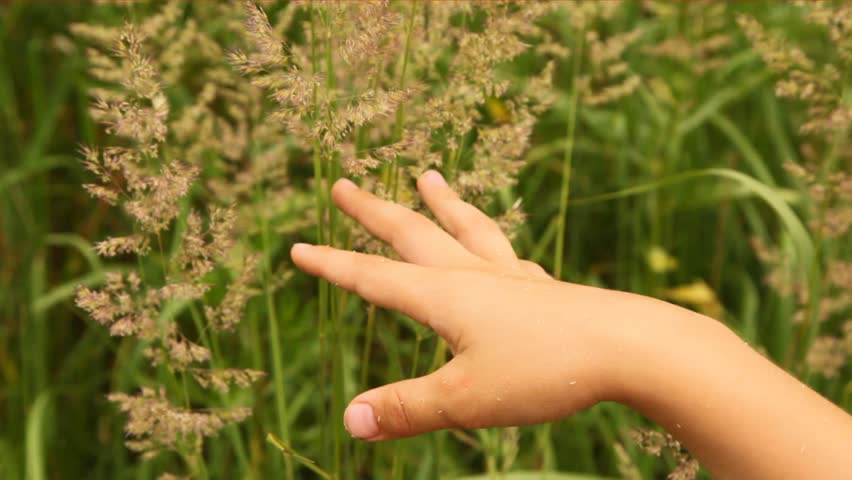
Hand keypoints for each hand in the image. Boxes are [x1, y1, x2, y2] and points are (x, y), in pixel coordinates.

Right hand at [290, 170, 654, 440]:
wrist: (633, 347)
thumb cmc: (547, 371)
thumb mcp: (467, 399)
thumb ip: (407, 408)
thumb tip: (349, 421)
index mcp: (444, 297)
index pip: (373, 278)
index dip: (332, 265)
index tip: (297, 247)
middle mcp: (473, 276)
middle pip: (412, 235)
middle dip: (373, 212)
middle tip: (345, 184)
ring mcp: (511, 277)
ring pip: (466, 230)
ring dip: (441, 204)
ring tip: (428, 175)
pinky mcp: (543, 290)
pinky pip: (508, 254)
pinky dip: (492, 240)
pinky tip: (502, 247)